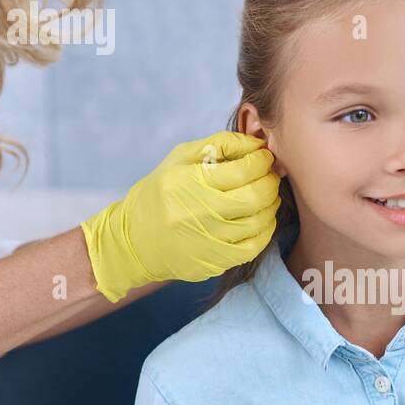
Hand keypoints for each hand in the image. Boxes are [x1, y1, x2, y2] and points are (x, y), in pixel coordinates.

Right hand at [80, 131, 280, 302]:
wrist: (133, 240)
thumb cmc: (158, 193)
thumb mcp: (179, 158)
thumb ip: (218, 145)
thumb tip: (255, 142)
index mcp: (188, 183)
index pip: (241, 171)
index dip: (261, 160)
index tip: (264, 156)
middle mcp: (197, 214)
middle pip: (254, 197)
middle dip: (271, 181)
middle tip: (271, 174)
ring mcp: (207, 242)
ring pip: (258, 222)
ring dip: (271, 204)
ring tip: (267, 194)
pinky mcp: (213, 262)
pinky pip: (253, 247)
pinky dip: (265, 231)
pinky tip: (262, 218)